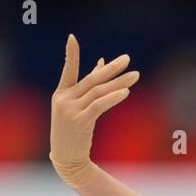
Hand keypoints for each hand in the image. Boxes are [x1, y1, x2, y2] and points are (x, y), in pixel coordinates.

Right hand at [50, 34, 139, 187]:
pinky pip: (99, 105)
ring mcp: (70, 110)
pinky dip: (112, 98)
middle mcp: (63, 99)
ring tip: (135, 76)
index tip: (72, 37)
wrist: (67, 158)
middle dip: (110, 68)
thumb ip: (89, 85)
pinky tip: (125, 92)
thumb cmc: (73, 132)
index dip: (70, 54)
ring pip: (98, 92)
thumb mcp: (78, 108)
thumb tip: (101, 63)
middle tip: (127, 59)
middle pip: (91, 80)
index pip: (67, 69)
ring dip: (118, 83)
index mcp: (60, 93)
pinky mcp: (79, 121)